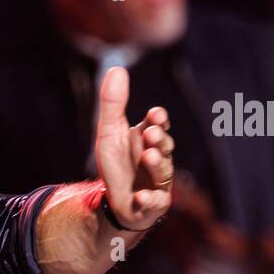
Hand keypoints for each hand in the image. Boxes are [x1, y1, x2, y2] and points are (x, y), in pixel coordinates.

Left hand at [94, 66, 172, 230]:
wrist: (117, 202)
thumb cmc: (118, 166)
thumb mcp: (109, 133)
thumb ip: (113, 104)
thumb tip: (117, 69)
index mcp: (148, 140)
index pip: (159, 125)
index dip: (159, 120)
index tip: (154, 114)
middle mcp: (158, 160)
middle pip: (164, 148)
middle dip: (159, 140)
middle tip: (151, 133)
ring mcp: (157, 183)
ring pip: (162, 173)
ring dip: (156, 164)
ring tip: (148, 156)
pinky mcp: (152, 205)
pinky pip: (154, 203)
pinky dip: (148, 200)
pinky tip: (140, 197)